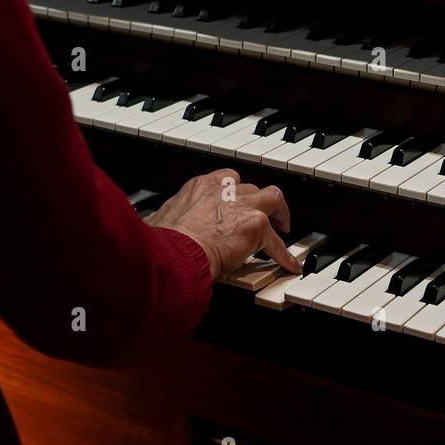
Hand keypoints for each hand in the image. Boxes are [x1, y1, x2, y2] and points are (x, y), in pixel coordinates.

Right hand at [146, 169, 301, 280]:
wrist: (175, 252)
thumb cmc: (163, 242)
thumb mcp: (160, 222)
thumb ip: (165, 220)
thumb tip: (153, 227)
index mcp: (200, 186)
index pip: (225, 180)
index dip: (233, 192)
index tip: (235, 201)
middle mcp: (224, 189)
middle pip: (249, 188)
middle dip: (255, 201)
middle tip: (260, 213)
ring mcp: (242, 205)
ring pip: (272, 198)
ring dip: (279, 212)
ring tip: (283, 225)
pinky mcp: (254, 225)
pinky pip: (276, 242)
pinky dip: (285, 254)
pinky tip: (291, 265)